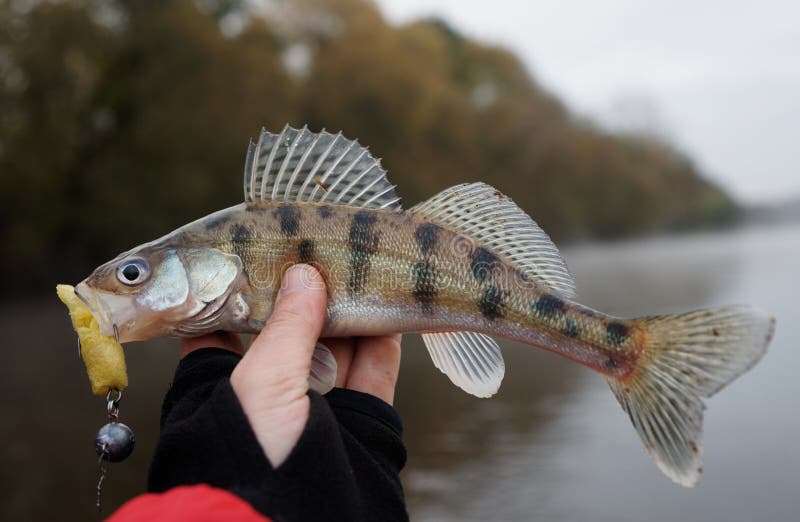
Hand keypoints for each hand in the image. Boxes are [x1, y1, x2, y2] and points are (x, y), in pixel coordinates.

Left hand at [179, 264, 401, 466]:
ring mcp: (318, 406)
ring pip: (338, 346)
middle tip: (328, 254)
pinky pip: (374, 370)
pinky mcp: (360, 420)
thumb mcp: (261, 383)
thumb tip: (306, 275)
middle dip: (311, 294)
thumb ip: (288, 326)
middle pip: (293, 331)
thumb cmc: (250, 456)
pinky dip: (384, 339)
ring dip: (352, 310)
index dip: (250, 288)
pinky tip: (389, 306)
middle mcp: (270, 393)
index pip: (230, 324)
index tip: (269, 254)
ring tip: (363, 269)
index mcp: (224, 383)